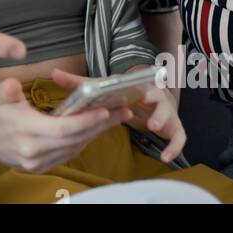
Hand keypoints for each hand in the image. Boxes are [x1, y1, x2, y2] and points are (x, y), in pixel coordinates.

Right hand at [0, 71, 131, 172]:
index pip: (63, 129)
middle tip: (122, 112)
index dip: (86, 121)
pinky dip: (82, 141)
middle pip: (75, 139)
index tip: (104, 111)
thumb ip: (7, 90)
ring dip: (95, 133)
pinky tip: (93, 130)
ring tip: (114, 119)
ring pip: (74, 148)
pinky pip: (67, 154)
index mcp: (26, 133)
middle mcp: (34, 152)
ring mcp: (37, 163)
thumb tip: (14, 86)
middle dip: (100, 125)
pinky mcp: (39, 167)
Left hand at [52, 67, 186, 164]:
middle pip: (161, 101)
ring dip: (164, 123)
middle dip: (157, 108)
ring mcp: (166, 112)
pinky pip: (178, 137)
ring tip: (153, 128)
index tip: (141, 96)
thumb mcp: (101, 88)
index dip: (145, 91)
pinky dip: (174, 147)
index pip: (146, 85)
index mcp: (141, 85)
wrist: (147, 100)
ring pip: (171, 118)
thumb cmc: (122, 93)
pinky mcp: (172, 128)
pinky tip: (164, 158)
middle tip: (149, 118)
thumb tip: (54, 73)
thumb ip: (79, 83)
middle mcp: (156, 97)